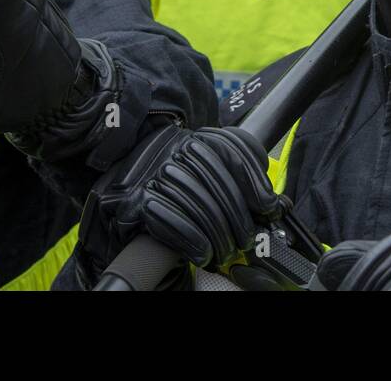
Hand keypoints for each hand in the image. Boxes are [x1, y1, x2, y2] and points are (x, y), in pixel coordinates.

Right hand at [74, 124, 284, 288]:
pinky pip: (172, 222)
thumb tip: (274, 203)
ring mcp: (149, 173)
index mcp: (191, 138)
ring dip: (218, 235)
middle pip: (218, 180)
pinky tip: (203, 253)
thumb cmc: (171, 194)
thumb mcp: (203, 174)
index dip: (254, 180)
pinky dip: (194, 241)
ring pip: (198, 204)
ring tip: (225, 251)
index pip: (231, 149)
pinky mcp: (132, 201)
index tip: (268, 206)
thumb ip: (237, 178)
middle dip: (239, 216)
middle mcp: (169, 149)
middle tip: (247, 240)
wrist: (116, 207)